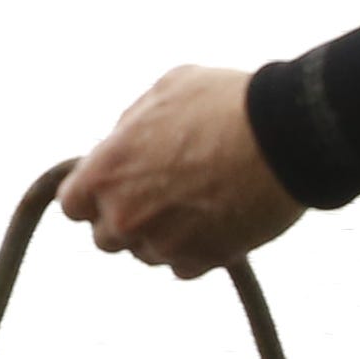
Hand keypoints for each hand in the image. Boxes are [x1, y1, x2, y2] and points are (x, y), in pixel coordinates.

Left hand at [60, 63, 302, 277]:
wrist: (287, 136)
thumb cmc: (225, 104)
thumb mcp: (164, 92)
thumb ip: (131, 127)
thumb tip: (124, 142)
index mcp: (106, 172)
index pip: (72, 204)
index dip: (92, 194)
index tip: (114, 185)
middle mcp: (126, 216)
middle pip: (106, 237)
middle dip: (126, 217)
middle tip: (159, 193)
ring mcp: (164, 244)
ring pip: (146, 253)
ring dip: (162, 234)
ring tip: (196, 201)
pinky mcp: (203, 262)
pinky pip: (183, 266)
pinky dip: (195, 249)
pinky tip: (216, 220)